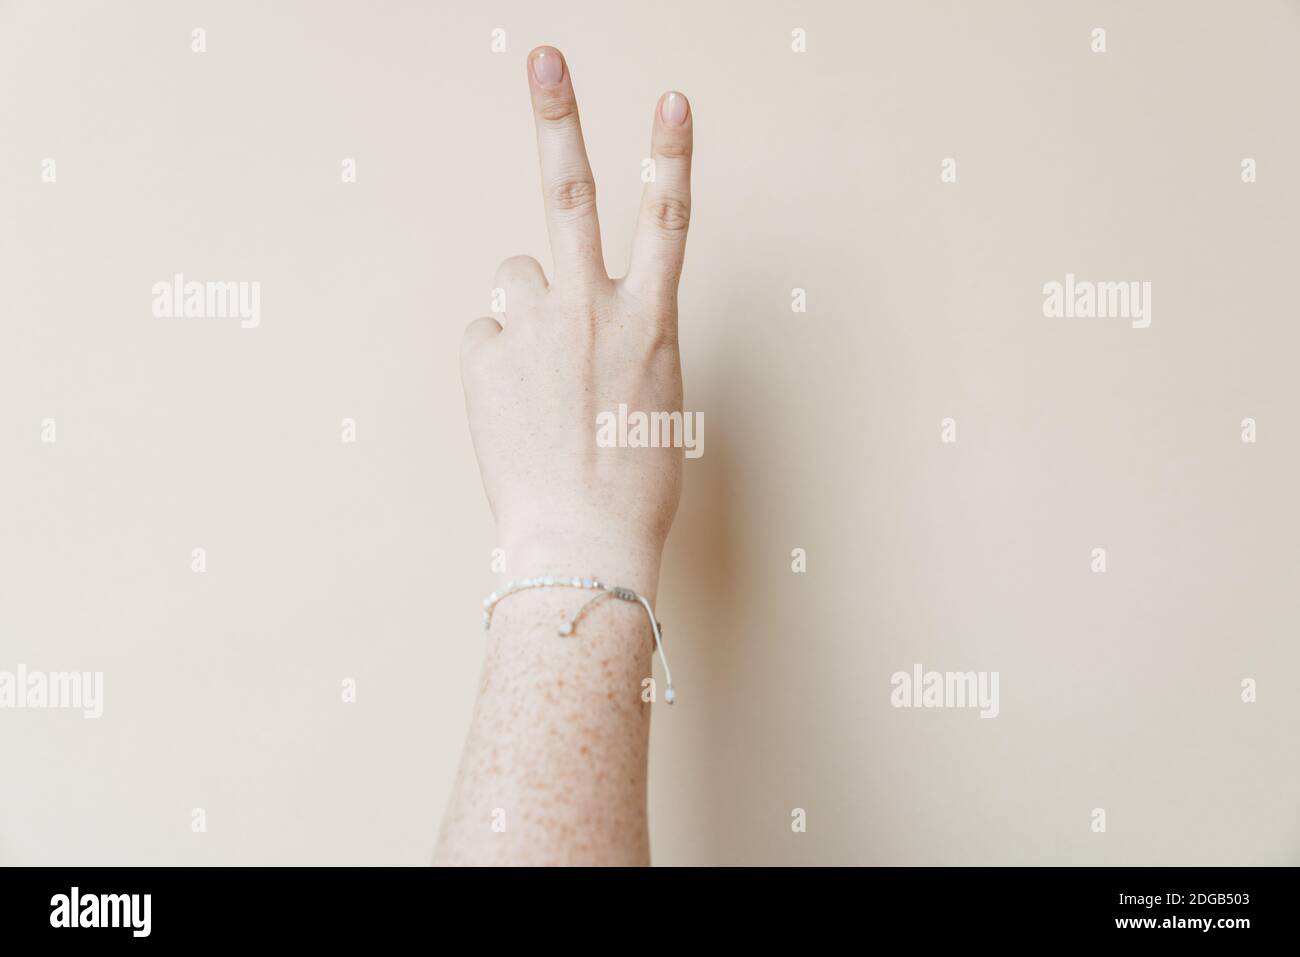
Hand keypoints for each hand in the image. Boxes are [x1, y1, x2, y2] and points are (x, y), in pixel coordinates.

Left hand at [460, 47, 692, 594]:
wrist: (582, 543)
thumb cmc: (631, 483)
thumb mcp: (652, 400)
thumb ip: (621, 341)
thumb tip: (567, 321)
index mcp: (650, 322)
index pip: (666, 220)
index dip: (670, 155)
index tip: (671, 101)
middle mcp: (592, 309)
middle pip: (570, 193)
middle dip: (558, 117)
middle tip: (544, 59)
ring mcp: (534, 329)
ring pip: (512, 277)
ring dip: (521, 307)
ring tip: (537, 370)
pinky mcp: (485, 355)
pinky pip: (484, 335)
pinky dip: (495, 361)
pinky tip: (512, 406)